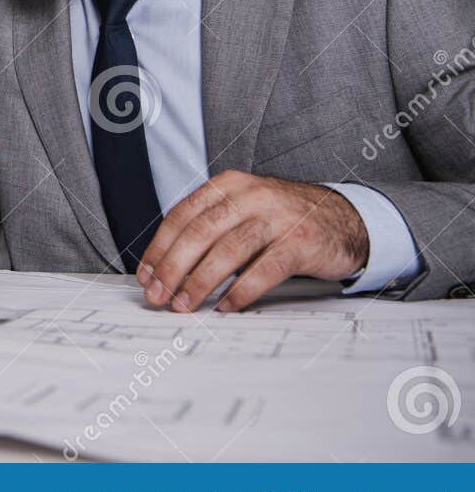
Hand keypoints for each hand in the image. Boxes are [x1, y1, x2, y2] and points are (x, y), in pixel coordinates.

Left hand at [138, 170, 368, 312]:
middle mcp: (251, 195)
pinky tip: (227, 306)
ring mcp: (278, 217)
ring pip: (228, 250)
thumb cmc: (282, 219)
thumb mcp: (242, 209)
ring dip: (200, 282)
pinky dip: (242, 291)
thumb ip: (209, 227)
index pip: (182, 215)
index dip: (159, 247)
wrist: (344, 219)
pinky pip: (265, 269)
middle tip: (158, 295)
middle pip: (200, 232)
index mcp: (228, 185)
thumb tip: (165, 266)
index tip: (146, 274)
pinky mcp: (301, 242)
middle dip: (172, 267)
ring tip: (184, 304)